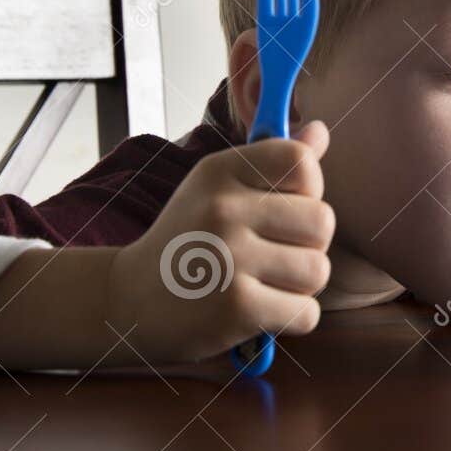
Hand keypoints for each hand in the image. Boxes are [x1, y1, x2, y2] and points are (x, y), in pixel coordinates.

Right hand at [107, 121, 335, 362]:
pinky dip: (291, 318)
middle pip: (322, 221)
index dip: (308, 190)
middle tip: (273, 255)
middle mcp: (223, 209)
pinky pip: (306, 312)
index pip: (302, 163)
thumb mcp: (216, 188)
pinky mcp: (236, 308)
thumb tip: (320, 132)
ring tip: (264, 284)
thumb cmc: (186, 239)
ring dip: (300, 286)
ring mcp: (229, 258)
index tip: (283, 208)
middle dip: (309, 244)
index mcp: (220, 171)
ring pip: (318, 270)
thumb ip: (272, 162)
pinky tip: (260, 312)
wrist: (127, 301)